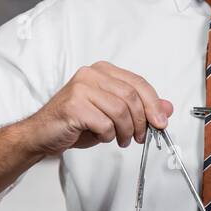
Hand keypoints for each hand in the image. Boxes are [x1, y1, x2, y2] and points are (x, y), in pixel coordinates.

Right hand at [18, 62, 172, 155]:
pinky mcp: (74, 106)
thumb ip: (139, 108)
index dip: (154, 104)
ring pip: (121, 111)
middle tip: (140, 137)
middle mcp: (91, 74)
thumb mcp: (113, 114)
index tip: (161, 123)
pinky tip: (101, 136)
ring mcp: (81, 88)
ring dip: (125, 131)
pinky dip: (108, 135)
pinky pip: (105, 123)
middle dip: (142, 122)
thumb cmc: (77, 122)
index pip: (138, 83)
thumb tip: (167, 108)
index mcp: (103, 71)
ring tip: (120, 139)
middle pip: (132, 97)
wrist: (43, 133)